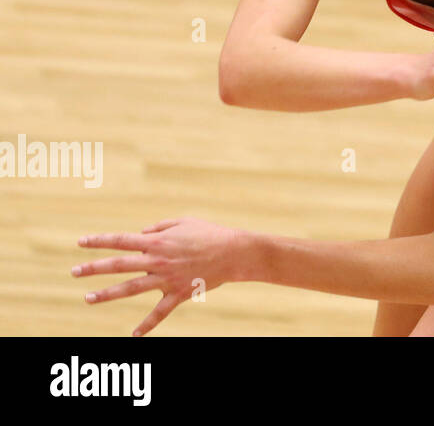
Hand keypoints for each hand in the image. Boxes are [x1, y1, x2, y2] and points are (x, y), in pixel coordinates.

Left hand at [73, 217, 249, 335]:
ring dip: (107, 294)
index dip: (100, 240)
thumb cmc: (210, 233)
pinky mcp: (178, 294)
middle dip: (94, 267)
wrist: (235, 253)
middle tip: (74, 271)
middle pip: (119, 265)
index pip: (122, 240)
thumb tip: (141, 234)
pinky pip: (160, 312)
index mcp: (158, 241)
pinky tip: (133, 335)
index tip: (81, 242)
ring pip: (131, 288)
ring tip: (87, 298)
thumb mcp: (184, 222)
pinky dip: (147, 325)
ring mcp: (166, 279)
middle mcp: (158, 261)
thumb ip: (159, 227)